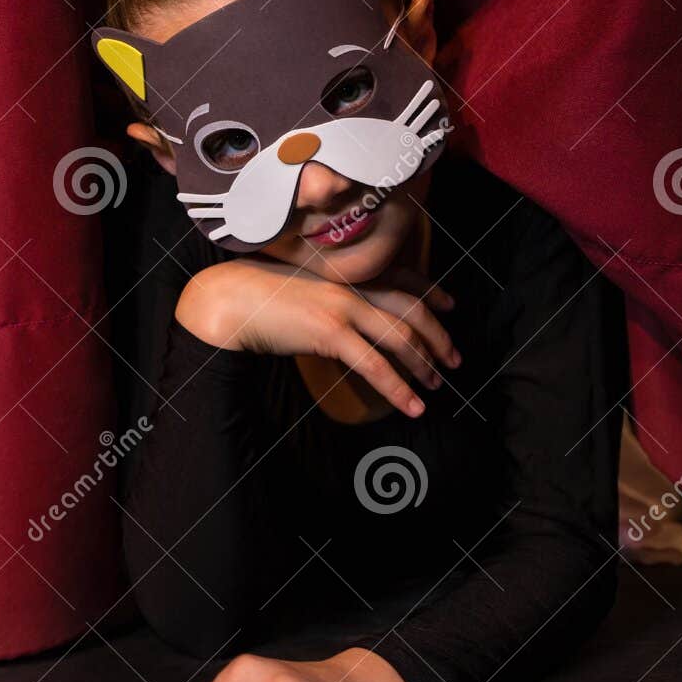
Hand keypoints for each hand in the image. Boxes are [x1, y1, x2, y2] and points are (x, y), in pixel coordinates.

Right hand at [175, 257, 459, 417]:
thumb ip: (327, 304)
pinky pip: (376, 365)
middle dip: (438, 337)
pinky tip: (412, 406)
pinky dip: (399, 388)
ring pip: (401, 337)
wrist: (228, 299)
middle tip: (453, 360)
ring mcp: (344, 307)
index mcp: (346, 275)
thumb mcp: (300, 293)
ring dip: (424, 365)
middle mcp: (352, 286)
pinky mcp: (331, 331)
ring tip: (435, 388)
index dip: (431, 293)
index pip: (402, 279)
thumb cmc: (254, 300)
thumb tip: (342, 328)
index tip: (449, 307)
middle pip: (412, 310)